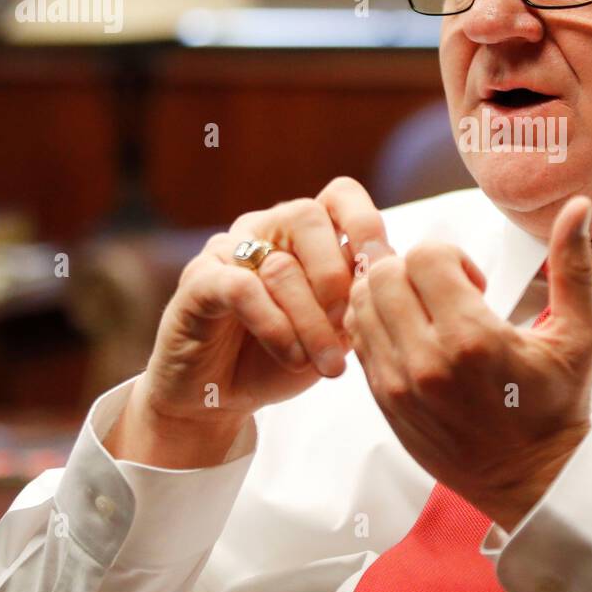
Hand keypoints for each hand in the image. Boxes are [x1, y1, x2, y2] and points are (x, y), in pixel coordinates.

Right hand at [106, 177, 394, 467]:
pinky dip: (275, 327)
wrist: (219, 397)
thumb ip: (359, 298)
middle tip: (348, 328)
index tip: (386, 270)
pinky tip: (293, 357)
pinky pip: (243, 290)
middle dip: (337, 277)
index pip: (341, 194)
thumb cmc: (285, 355)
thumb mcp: (336, 329)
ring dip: (311, 323)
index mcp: (306, 230)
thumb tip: (392, 279)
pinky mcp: (199, 281)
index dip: (367, 224)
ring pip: (281, 265)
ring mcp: (228, 249)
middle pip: (309, 217)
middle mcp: (266, 228)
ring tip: (329, 366)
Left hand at [344, 196, 591, 529]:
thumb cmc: (557, 406)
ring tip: (425, 311)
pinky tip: (410, 334)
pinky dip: (376, 323)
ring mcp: (398, 384)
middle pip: (383, 273)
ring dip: (389, 292)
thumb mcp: (578, 336)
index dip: (451, 256)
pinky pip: (357, 338)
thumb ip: (572, 266)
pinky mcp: (383, 402)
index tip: (474, 284)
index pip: (425, 255)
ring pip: (361, 302)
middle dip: (414, 269)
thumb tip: (579, 205)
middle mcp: (428, 361)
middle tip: (445, 292)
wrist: (531, 481)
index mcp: (474, 339)